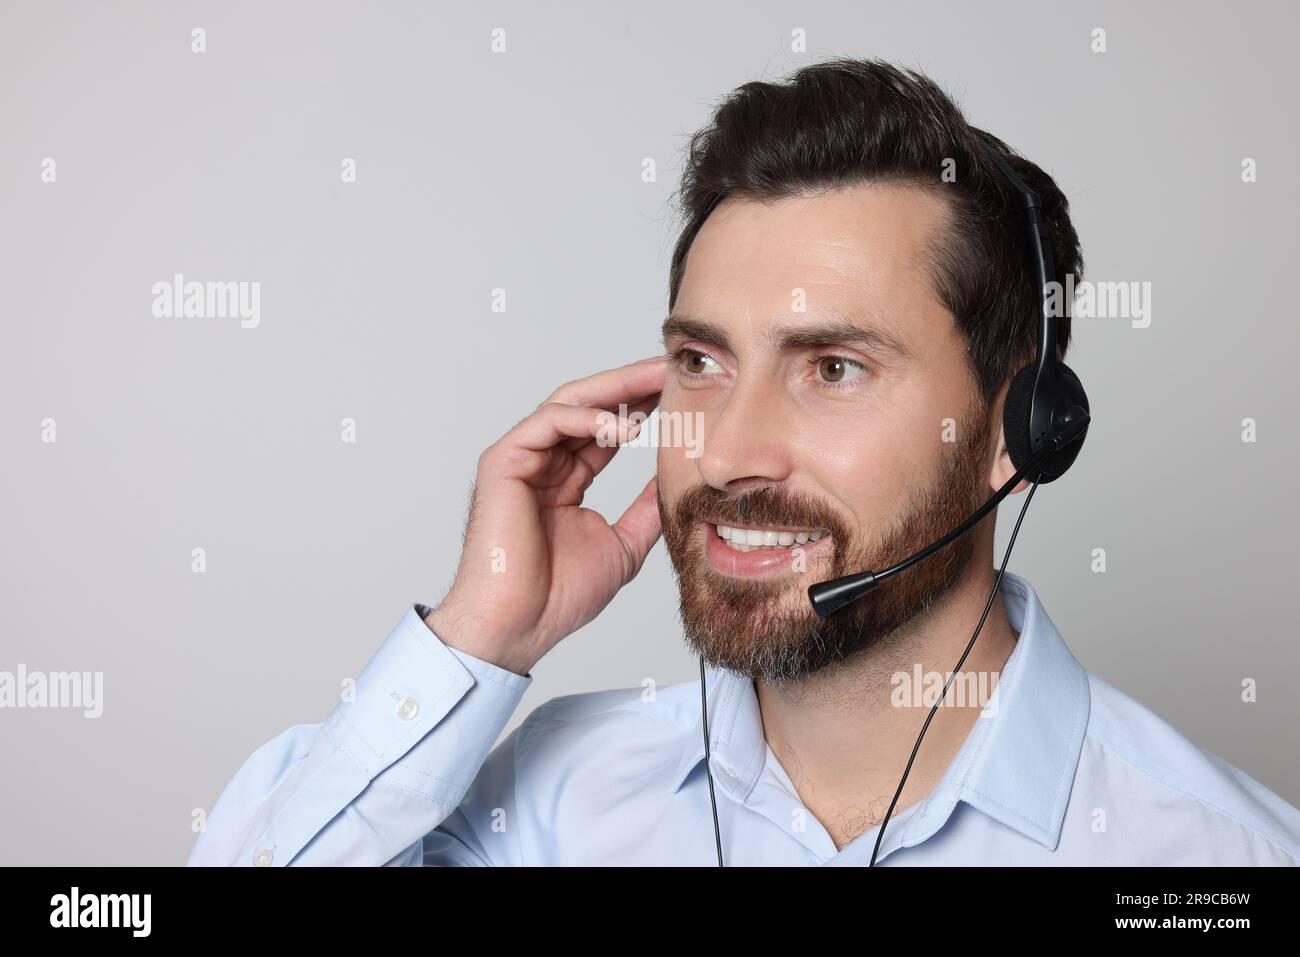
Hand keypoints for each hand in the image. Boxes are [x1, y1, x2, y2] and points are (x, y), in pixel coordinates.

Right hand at [425, 357, 665, 674]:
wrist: (519, 624)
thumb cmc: (558, 596)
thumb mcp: (622, 544)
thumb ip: (644, 509)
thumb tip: (674, 480)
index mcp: (565, 481)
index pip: (605, 430)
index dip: (642, 408)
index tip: (680, 395)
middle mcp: (542, 463)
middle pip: (589, 406)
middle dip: (631, 385)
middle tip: (669, 368)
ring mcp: (521, 460)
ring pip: (568, 403)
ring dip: (614, 390)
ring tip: (655, 383)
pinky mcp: (503, 462)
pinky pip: (547, 422)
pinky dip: (585, 417)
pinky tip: (622, 425)